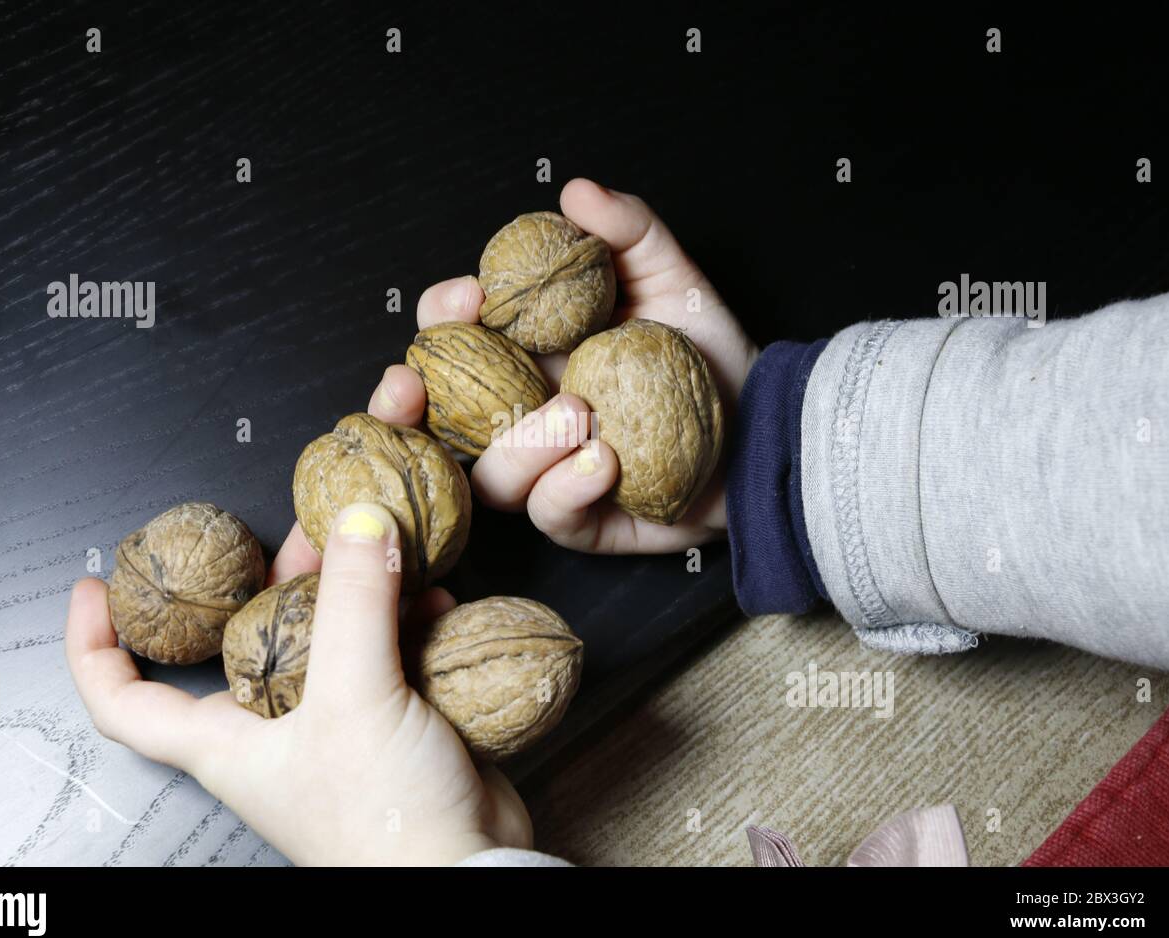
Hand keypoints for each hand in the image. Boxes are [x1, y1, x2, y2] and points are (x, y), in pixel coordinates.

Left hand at [65, 507, 532, 865]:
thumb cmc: (383, 826)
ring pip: (326, 634)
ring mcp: (336, 723)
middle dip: (269, 576)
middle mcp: (272, 730)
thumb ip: (353, 602)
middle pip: (247, 636)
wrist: (468, 871)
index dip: (95, 643)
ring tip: (373, 539)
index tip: (98, 585)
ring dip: (351, 586)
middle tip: (296, 526)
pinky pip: (388, 649)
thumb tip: (358, 522)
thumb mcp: (353, 698)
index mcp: (226, 741)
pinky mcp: (394, 720)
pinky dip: (407, 617)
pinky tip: (431, 592)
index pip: (125, 698)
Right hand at [369, 178, 758, 553]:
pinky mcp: (580, 518)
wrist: (761, 425)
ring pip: (489, 475)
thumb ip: (627, 231)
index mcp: (529, 352)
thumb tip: (574, 190)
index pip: (457, 333)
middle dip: (407, 398)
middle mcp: (523, 413)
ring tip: (576, 414)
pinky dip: (568, 488)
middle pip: (436, 414)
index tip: (468, 299)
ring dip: (518, 444)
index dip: (443, 315)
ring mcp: (546, 470)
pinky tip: (606, 461)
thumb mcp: (671, 278)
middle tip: (414, 382)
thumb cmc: (706, 353)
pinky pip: (548, 513)